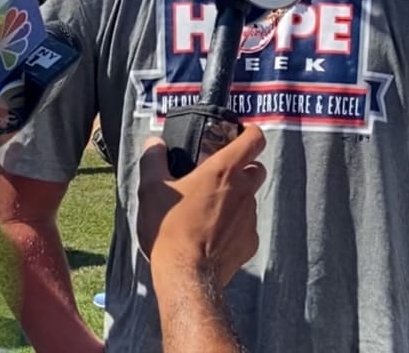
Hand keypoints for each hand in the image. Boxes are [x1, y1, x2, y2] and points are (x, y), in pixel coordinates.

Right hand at [136, 124, 266, 286]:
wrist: (185, 274)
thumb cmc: (169, 227)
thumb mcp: (151, 189)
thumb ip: (153, 160)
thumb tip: (153, 143)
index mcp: (224, 170)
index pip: (254, 140)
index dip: (250, 133)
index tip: (240, 134)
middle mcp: (243, 190)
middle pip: (257, 169)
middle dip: (244, 168)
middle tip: (220, 176)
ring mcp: (250, 217)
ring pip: (250, 199)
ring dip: (237, 199)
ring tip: (211, 211)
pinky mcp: (251, 242)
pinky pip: (246, 227)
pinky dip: (235, 227)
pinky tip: (214, 236)